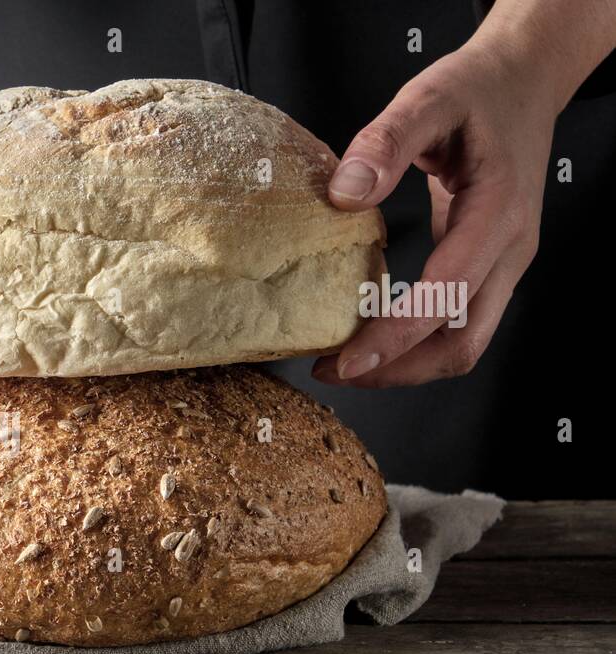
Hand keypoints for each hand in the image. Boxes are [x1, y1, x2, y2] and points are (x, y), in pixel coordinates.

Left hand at [315, 42, 554, 387]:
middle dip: (399, 368)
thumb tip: (345, 194)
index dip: (397, 335)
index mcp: (499, 213)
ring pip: (464, 341)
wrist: (523, 80)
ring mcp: (504, 262)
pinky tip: (369, 332)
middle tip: (333, 370)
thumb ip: (385, 141)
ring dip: (406, 363)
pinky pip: (456, 321)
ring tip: (345, 362)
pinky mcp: (488, 265)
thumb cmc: (477, 89)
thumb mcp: (428, 97)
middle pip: (464, 341)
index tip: (347, 360)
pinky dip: (414, 340)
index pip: (448, 295)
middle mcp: (511, 249)